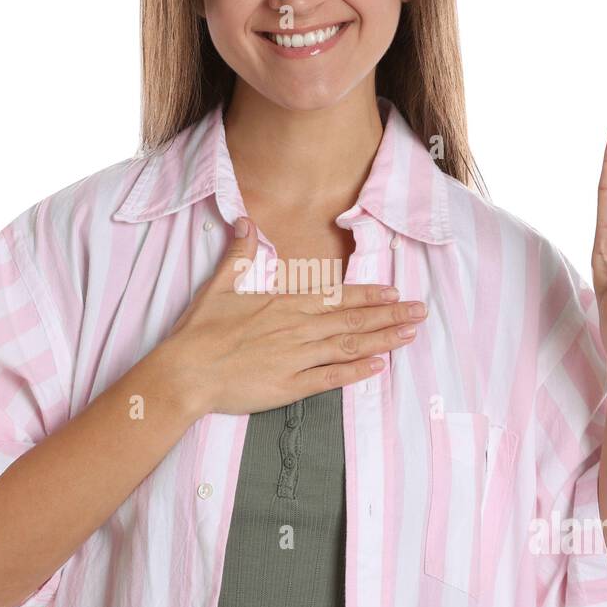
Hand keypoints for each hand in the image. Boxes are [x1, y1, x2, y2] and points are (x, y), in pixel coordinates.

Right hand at [161, 216, 426, 415]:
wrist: (185, 372)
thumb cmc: (200, 331)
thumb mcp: (220, 284)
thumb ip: (240, 252)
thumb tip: (246, 220)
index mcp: (284, 304)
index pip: (336, 296)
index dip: (368, 294)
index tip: (393, 291)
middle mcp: (297, 329)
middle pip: (352, 319)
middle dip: (390, 315)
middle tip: (420, 312)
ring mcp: (297, 358)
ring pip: (349, 346)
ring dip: (383, 339)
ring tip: (410, 334)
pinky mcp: (290, 386)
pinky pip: (331, 377)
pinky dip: (357, 372)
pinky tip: (379, 367)